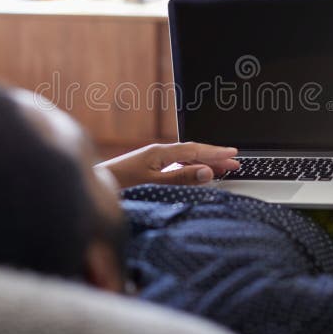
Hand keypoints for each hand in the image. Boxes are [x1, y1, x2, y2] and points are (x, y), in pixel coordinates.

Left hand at [99, 142, 239, 188]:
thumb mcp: (155, 181)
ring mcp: (154, 159)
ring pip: (186, 158)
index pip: (195, 150)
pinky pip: (177, 164)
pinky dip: (191, 168)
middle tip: (235, 163)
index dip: (216, 152)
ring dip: (204, 163)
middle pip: (193, 152)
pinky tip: (196, 173)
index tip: (233, 153)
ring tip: (222, 169)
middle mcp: (159, 152)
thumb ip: (181, 177)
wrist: (97, 183)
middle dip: (215, 157)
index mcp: (161, 152)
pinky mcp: (150, 166)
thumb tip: (206, 172)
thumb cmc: (121, 183)